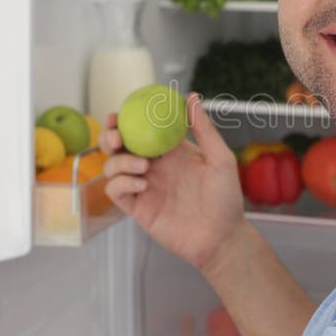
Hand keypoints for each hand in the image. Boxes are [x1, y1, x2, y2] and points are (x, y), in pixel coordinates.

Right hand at [100, 92, 245, 269]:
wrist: (221, 237)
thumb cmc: (226, 199)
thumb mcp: (220, 159)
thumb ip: (204, 129)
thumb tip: (192, 98)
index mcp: (170, 151)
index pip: (140, 129)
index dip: (125, 119)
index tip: (119, 112)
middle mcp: (153, 166)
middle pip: (118, 146)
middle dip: (109, 137)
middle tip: (116, 136)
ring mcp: (143, 186)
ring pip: (112, 166)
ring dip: (120, 162)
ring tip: (144, 167)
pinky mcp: (137, 208)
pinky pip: (115, 190)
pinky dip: (121, 183)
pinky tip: (141, 185)